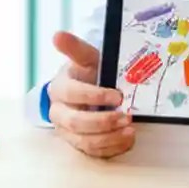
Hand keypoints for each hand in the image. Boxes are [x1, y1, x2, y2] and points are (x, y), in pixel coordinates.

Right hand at [46, 31, 135, 157]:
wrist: (84, 90)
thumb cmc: (87, 74)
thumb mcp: (85, 58)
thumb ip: (75, 48)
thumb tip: (58, 35)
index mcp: (59, 89)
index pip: (73, 94)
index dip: (94, 96)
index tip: (118, 95)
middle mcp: (59, 113)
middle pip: (76, 123)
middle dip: (103, 122)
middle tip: (127, 116)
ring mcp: (68, 132)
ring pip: (84, 141)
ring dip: (109, 138)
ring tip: (130, 130)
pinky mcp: (79, 144)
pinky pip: (94, 152)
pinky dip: (112, 148)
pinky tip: (127, 139)